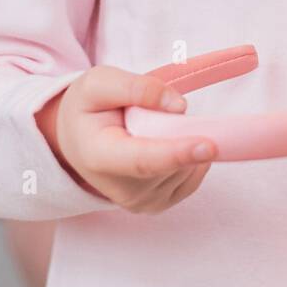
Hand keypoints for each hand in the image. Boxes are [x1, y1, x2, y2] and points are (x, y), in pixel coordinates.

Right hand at [34, 66, 216, 213]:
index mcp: (100, 156)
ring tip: (150, 129)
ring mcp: (141, 202)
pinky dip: (191, 155)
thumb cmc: (88, 109)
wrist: (77, 141)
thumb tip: (179, 106)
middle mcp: (121, 190)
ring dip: (182, 140)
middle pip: (172, 161)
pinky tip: (169, 140)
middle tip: (156, 110)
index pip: (144, 160)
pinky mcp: (158, 204)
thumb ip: (137, 87)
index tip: (210, 146)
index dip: (177, 153)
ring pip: (187, 168)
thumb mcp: (98, 82)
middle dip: (181, 131)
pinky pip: (193, 176)